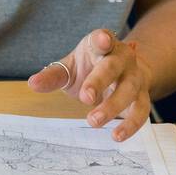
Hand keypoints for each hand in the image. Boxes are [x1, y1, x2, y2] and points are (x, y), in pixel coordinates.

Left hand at [27, 29, 154, 140]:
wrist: (122, 72)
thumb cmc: (90, 67)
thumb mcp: (70, 68)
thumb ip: (53, 76)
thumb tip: (33, 84)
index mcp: (102, 44)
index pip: (102, 38)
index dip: (102, 39)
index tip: (102, 40)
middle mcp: (122, 57)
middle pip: (113, 66)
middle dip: (99, 81)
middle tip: (85, 98)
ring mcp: (135, 76)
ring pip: (129, 89)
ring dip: (113, 106)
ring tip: (93, 121)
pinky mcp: (142, 95)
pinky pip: (141, 110)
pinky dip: (131, 124)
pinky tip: (117, 136)